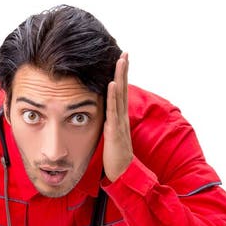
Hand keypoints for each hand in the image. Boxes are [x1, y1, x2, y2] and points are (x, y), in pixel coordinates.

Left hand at [103, 52, 132, 182]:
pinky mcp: (115, 131)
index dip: (121, 77)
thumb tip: (101, 114)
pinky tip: (112, 84)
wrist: (122, 173)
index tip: (121, 60)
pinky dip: (113, 97)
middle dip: (123, 71)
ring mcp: (120, 123)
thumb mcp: (110, 135)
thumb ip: (107, 124)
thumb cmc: (114, 156)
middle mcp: (122, 117)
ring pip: (120, 96)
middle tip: (124, 53)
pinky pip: (114, 111)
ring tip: (121, 61)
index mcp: (119, 117)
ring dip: (120, 77)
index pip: (119, 93)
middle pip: (122, 89)